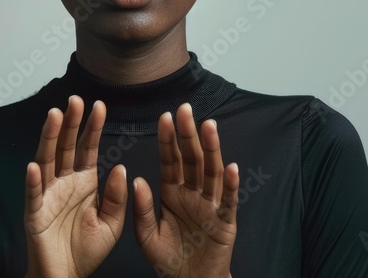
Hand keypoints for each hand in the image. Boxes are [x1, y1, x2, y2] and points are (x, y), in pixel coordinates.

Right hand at [24, 96, 127, 277]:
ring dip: (50, 138)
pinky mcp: (34, 213)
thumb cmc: (87, 250)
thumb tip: (118, 167)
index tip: (99, 105)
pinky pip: (34, 194)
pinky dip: (33, 180)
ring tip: (55, 116)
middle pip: (66, 147)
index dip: (92, 127)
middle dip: (70, 123)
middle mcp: (64, 182)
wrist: (66, 276)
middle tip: (75, 100)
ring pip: (47, 161)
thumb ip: (116, 197)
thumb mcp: (112, 224)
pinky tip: (34, 166)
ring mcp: (47, 195)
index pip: (88, 148)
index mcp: (84, 182)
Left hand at [132, 103, 238, 277]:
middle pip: (192, 158)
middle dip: (189, 134)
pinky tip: (230, 168)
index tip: (165, 116)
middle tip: (186, 109)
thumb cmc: (168, 259)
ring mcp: (211, 205)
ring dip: (211, 149)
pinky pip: (227, 201)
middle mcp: (193, 193)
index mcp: (172, 192)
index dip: (168, 139)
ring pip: (211, 172)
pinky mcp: (225, 222)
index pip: (170, 160)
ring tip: (209, 126)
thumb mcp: (147, 235)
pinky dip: (229, 185)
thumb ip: (143, 209)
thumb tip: (137, 180)